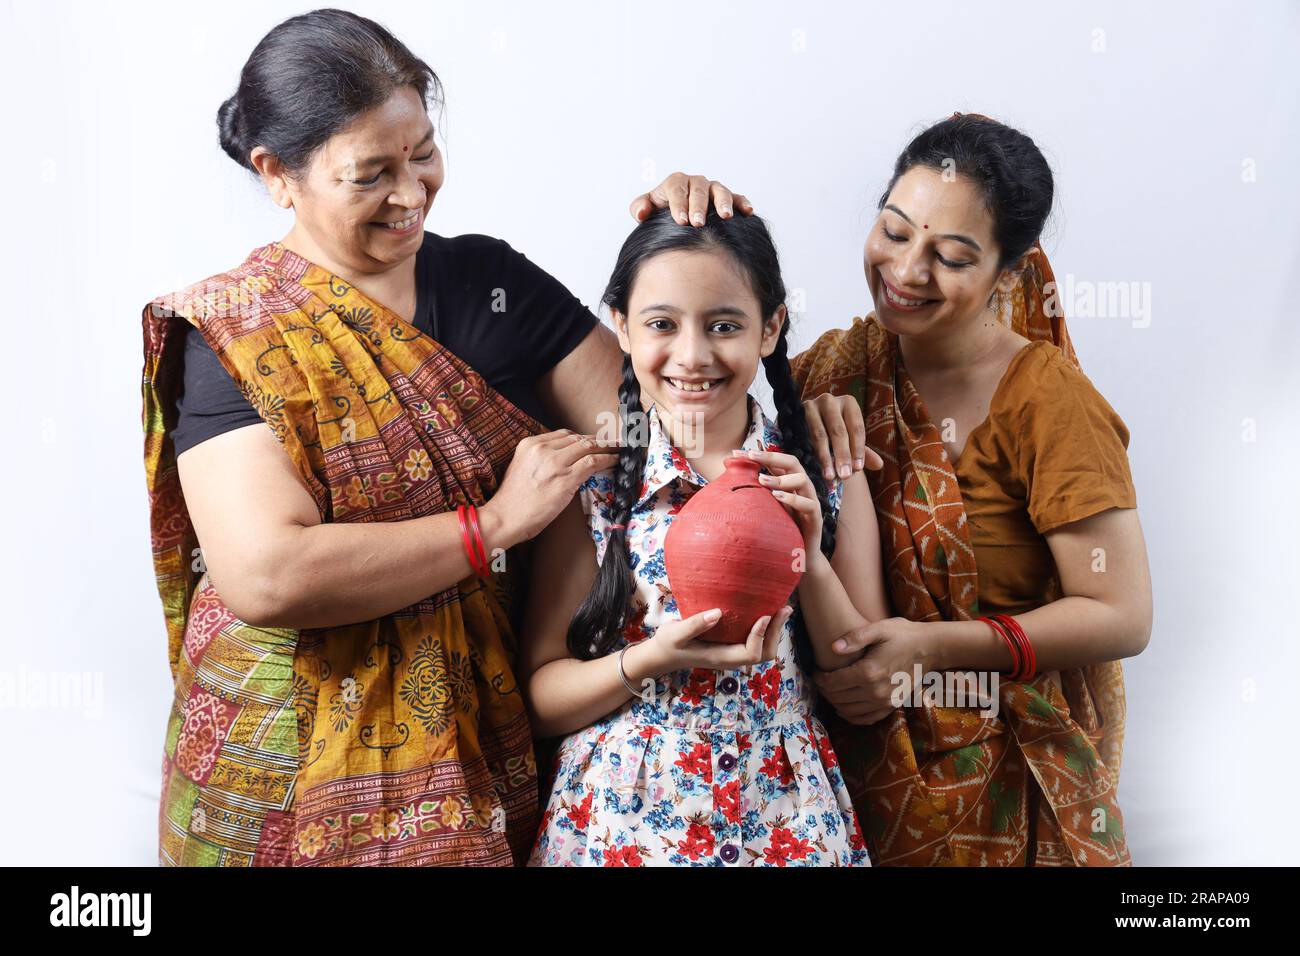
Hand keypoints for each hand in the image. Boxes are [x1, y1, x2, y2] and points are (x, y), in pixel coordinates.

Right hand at [483, 430, 618, 546]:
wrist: (504, 518)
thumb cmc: (513, 501)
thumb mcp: (521, 469)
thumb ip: (539, 460)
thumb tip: (563, 461)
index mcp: (529, 444)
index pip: (563, 435)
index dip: (582, 438)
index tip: (594, 442)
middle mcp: (542, 449)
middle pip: (578, 438)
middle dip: (597, 440)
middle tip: (613, 443)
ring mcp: (554, 462)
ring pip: (588, 446)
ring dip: (607, 447)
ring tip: (619, 450)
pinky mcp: (565, 478)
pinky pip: (593, 462)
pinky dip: (608, 459)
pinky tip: (616, 460)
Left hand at [628, 172, 753, 226]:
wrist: (676, 218)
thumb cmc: (660, 213)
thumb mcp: (647, 209)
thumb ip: (639, 207)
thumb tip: (642, 213)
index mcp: (676, 183)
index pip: (676, 189)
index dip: (678, 204)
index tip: (680, 221)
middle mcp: (696, 183)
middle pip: (698, 190)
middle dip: (698, 206)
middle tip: (697, 223)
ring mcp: (713, 189)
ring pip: (720, 191)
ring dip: (723, 202)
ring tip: (726, 216)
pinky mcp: (728, 198)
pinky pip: (737, 197)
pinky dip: (743, 202)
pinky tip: (748, 212)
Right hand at [634, 605, 791, 675]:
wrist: (663, 655)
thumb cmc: (668, 644)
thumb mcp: (675, 633)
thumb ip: (694, 624)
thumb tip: (718, 612)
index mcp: (721, 657)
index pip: (751, 653)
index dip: (760, 636)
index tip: (764, 615)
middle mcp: (731, 658)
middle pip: (764, 654)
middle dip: (776, 633)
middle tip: (784, 608)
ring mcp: (733, 653)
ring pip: (764, 649)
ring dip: (775, 631)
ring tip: (782, 608)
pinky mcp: (732, 645)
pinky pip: (757, 641)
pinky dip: (767, 629)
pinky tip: (768, 611)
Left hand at [735, 447, 824, 561]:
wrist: (800, 556)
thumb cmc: (781, 529)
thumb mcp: (766, 507)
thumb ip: (756, 491)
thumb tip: (731, 476)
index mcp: (789, 482)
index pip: (776, 461)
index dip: (757, 455)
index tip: (736, 453)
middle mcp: (801, 487)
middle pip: (792, 463)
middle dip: (771, 457)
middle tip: (752, 455)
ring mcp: (810, 500)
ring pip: (802, 479)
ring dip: (780, 478)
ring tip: (762, 479)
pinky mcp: (815, 517)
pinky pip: (808, 503)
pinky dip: (793, 498)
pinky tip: (777, 496)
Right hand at [803, 393, 881, 481]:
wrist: (805, 425)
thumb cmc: (832, 433)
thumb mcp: (850, 441)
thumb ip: (863, 452)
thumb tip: (879, 465)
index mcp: (848, 403)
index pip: (856, 428)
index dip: (857, 449)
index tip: (857, 469)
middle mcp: (829, 400)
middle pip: (838, 430)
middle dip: (843, 455)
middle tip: (845, 476)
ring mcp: (810, 406)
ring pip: (819, 434)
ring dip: (826, 458)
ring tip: (830, 476)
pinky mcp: (794, 415)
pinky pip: (803, 436)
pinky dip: (809, 452)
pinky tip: (813, 467)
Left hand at [812, 617, 933, 724]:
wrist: (930, 648)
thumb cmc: (903, 635)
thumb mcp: (880, 628)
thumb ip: (855, 637)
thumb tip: (833, 647)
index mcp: (869, 672)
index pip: (833, 682)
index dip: (819, 678)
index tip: (814, 671)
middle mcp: (876, 691)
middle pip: (838, 698)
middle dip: (824, 690)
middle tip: (819, 680)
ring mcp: (885, 701)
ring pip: (849, 711)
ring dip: (835, 703)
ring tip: (829, 691)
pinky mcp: (892, 706)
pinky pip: (866, 719)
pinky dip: (851, 716)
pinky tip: (844, 707)